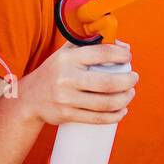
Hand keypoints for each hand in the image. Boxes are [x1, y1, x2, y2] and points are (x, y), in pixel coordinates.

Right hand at [18, 39, 136, 126]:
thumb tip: (124, 47)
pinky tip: (122, 111)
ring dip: (124, 99)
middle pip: (107, 83)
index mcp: (69, 58)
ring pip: (104, 103)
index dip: (120, 55)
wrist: (29, 98)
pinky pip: (96, 118)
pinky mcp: (67, 115)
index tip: (128, 57)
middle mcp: (67, 77)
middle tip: (134, 78)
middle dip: (127, 81)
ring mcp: (66, 98)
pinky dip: (114, 116)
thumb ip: (93, 45)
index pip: (101, 53)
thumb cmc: (56, 71)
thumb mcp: (68, 53)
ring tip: (130, 94)